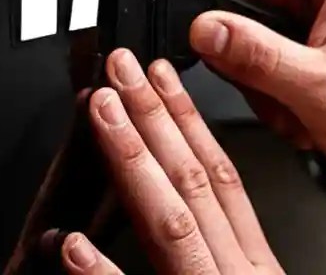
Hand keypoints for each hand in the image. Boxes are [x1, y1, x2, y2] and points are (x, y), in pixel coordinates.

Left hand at [49, 49, 282, 273]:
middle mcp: (229, 274)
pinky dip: (101, 272)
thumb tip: (195, 202)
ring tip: (102, 112)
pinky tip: (73, 244)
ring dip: (132, 161)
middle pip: (191, 182)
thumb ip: (225, 250)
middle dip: (154, 118)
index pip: (220, 177)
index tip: (163, 76)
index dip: (190, 121)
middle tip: (122, 70)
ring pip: (169, 223)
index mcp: (252, 265)